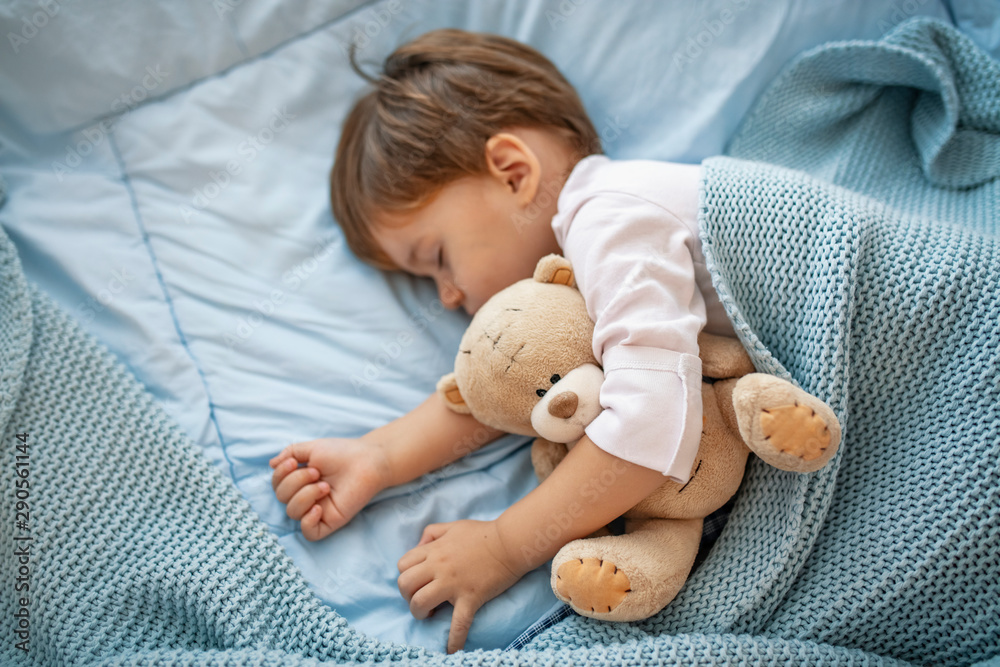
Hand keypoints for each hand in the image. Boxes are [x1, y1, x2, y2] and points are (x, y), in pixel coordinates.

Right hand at [270, 437, 389, 540]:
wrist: (367, 460)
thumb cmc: (341, 453)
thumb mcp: (311, 448)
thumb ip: (289, 453)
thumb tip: (271, 464)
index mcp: (299, 481)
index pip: (276, 485)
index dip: (280, 474)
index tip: (294, 462)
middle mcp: (305, 496)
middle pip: (281, 498)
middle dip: (295, 482)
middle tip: (317, 472)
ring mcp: (317, 510)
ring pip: (292, 512)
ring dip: (305, 495)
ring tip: (325, 485)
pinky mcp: (329, 521)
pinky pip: (309, 532)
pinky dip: (308, 521)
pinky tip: (319, 508)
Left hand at [397, 520, 526, 653]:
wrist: (510, 543)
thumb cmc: (483, 533)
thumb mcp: (452, 526)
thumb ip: (432, 533)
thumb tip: (419, 547)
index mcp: (434, 550)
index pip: (403, 565)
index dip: (405, 575)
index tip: (416, 583)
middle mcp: (439, 566)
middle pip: (405, 584)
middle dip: (407, 595)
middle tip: (420, 598)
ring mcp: (453, 583)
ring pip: (420, 602)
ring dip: (419, 612)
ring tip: (430, 613)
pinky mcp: (470, 597)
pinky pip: (459, 623)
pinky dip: (454, 640)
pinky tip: (452, 650)